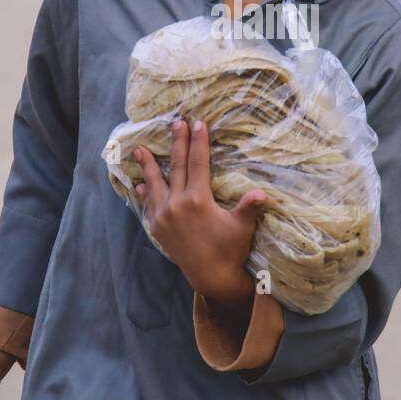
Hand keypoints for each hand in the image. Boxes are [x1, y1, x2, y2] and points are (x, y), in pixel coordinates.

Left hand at [132, 117, 266, 303]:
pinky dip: (146, 191)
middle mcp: (176, 205)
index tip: (198, 123)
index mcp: (197, 200)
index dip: (198, 142)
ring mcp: (164, 216)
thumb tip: (261, 193)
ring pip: (155, 184)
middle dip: (177, 142)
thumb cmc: (230, 250)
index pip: (197, 163)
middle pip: (176, 167)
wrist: (210, 277)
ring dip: (148, 165)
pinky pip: (150, 204)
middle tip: (176, 122)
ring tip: (139, 148)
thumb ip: (248, 207)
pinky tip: (141, 183)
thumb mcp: (242, 227)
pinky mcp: (158, 228)